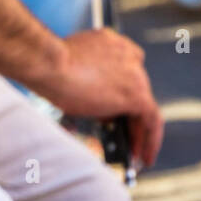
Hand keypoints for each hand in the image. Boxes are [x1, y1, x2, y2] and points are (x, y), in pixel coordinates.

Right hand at [37, 29, 164, 167]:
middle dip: (132, 116)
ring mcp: (134, 73)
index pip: (127, 71)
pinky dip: (150, 139)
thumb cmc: (49, 66)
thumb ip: (90, 85)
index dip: (123, 93)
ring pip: (144, 106)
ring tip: (136, 153)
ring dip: (140, 131)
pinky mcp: (136, 94)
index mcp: (113, 44)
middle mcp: (128, 56)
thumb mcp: (72, 71)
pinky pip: (151, 120)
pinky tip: (145, 156)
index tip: (119, 110)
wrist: (49, 63)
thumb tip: (96, 110)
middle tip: (129, 138)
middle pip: (137, 90)